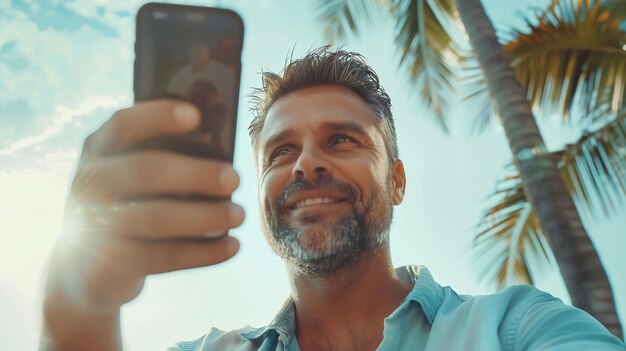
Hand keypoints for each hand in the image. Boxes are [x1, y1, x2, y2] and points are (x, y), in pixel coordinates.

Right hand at [43, 99, 243, 317]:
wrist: (86, 267)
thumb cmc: (127, 203)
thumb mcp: (133, 172)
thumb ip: (166, 146)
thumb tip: (216, 113)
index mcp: (99, 150)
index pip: (124, 124)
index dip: (158, 117)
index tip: (195, 116)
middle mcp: (90, 184)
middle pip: (144, 172)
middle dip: (195, 174)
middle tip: (235, 178)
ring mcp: (96, 226)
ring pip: (156, 218)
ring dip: (204, 216)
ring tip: (239, 214)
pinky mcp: (111, 264)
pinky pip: (164, 256)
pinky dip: (204, 253)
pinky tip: (232, 246)